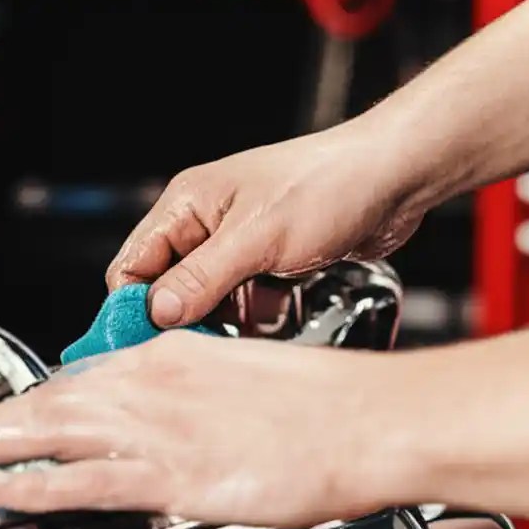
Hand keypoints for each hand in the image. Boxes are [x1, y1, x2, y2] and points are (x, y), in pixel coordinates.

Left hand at [0, 331, 419, 528]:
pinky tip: (2, 489)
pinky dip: (32, 485)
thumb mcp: (244, 374)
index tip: (10, 415)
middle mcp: (150, 384)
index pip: (82, 376)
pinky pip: (80, 481)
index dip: (36, 401)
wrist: (367, 418)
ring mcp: (155, 430)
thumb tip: (165, 411)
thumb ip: (192, 392)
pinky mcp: (169, 476)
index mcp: (170, 354)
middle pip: (47, 401)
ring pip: (47, 435)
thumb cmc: (322, 400)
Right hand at [108, 123, 425, 328]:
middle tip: (200, 351)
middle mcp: (205, 223)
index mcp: (187, 205)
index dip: (133, 307)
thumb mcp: (257, 238)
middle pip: (166, 287)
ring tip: (244, 334)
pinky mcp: (267, 260)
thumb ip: (202, 277)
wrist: (395, 177)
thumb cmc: (329, 185)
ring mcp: (237, 243)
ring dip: (220, 322)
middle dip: (181, 320)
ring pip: (205, 299)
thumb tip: (156, 311)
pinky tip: (272, 323)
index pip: (132, 264)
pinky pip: (241, 300)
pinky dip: (250, 317)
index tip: (145, 346)